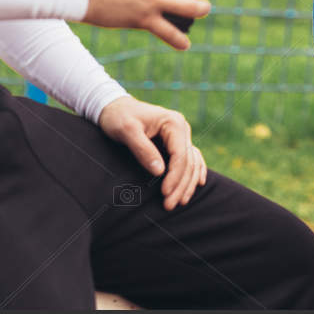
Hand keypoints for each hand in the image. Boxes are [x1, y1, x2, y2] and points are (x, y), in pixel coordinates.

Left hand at [97, 96, 207, 210]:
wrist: (115, 107)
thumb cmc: (118, 117)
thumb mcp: (126, 130)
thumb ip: (142, 149)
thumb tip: (159, 172)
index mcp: (173, 122)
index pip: (181, 154)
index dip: (175, 176)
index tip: (165, 193)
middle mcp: (182, 128)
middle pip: (188, 162)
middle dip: (181, 186)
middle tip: (169, 205)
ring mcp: (181, 135)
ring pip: (192, 163)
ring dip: (188, 184)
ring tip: (179, 203)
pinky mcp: (176, 142)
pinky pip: (191, 159)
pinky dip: (195, 173)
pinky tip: (199, 184)